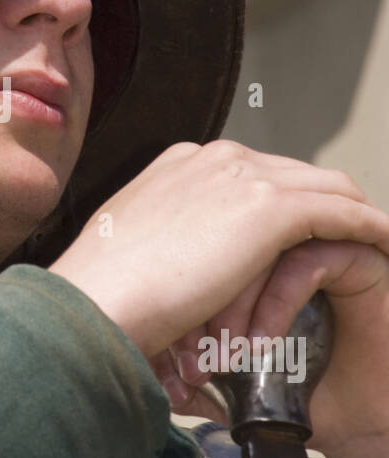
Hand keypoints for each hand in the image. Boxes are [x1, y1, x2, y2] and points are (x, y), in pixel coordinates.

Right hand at [48, 140, 388, 363]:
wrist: (97, 300)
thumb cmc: (103, 294)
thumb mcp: (133, 255)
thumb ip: (165, 248)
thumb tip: (176, 274)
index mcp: (179, 165)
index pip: (252, 172)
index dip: (284, 197)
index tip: (301, 225)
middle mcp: (214, 157)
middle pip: (294, 172)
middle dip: (325, 200)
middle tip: (351, 231)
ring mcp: (242, 175)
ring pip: (325, 186)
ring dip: (354, 212)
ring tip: (378, 238)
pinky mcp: (269, 207)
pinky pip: (340, 213)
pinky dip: (368, 226)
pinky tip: (385, 243)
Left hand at [164, 238, 388, 456]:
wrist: (353, 426)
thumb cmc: (291, 394)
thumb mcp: (217, 369)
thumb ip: (183, 348)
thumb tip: (133, 352)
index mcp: (242, 244)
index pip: (196, 243)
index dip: (175, 290)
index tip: (159, 340)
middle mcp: (280, 234)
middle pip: (226, 239)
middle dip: (202, 297)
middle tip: (190, 351)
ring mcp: (321, 239)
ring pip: (263, 246)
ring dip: (237, 301)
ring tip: (224, 354)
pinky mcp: (357, 256)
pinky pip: (306, 262)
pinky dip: (276, 302)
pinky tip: (260, 343)